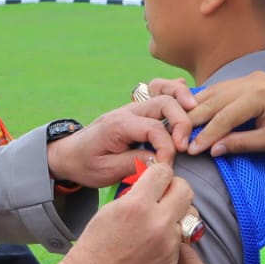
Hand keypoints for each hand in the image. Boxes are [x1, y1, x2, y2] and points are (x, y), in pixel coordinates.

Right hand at [35, 159, 192, 263]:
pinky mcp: (171, 261)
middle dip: (175, 188)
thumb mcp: (111, 209)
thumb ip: (137, 194)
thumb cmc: (96, 245)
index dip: (159, 173)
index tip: (156, 178)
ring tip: (158, 222)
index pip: (164, 172)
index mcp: (138, 205)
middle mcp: (158, 223)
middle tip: (165, 195)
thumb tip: (155, 183)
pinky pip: (180, 240)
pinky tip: (151, 245)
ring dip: (175, 214)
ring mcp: (168, 244)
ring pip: (187, 216)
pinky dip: (169, 238)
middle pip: (185, 190)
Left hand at [46, 97, 187, 188]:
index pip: (153, 129)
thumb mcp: (106, 171)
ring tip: (196, 113)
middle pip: (164, 103)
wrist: (68, 154)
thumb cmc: (85, 163)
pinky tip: (188, 102)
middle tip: (186, 146)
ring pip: (164, 92)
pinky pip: (159, 94)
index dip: (167, 148)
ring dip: (183, 101)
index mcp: (119, 125)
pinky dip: (175, 94)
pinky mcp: (137, 112)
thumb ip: (134, 164)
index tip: (166, 166)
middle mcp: (127, 111)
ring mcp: (133, 108)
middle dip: (181, 122)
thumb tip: (160, 161)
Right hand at [185, 72, 264, 156]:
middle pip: (213, 101)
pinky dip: (207, 100)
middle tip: (176, 138)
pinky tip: (196, 111)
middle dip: (193, 120)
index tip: (190, 150)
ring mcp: (250, 77)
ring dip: (197, 109)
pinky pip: (222, 89)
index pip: (223, 117)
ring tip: (181, 126)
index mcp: (259, 95)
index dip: (205, 135)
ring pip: (214, 92)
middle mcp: (251, 81)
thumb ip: (242, 143)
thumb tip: (213, 150)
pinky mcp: (251, 79)